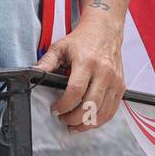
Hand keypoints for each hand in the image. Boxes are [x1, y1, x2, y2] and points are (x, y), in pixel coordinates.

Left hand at [34, 16, 125, 132]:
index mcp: (86, 62)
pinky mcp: (120, 86)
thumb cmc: (83, 39)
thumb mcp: (60, 47)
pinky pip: (112, 110)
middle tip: (63, 119)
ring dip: (87, 124)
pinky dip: (100, 120)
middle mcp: (103, 72)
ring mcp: (114, 80)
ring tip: (74, 125)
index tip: (55, 110)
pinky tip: (89, 121)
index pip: (75, 91)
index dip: (64, 105)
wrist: (105, 30)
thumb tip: (34, 74)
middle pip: (90, 105)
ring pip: (103, 112)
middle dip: (74, 119)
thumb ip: (47, 62)